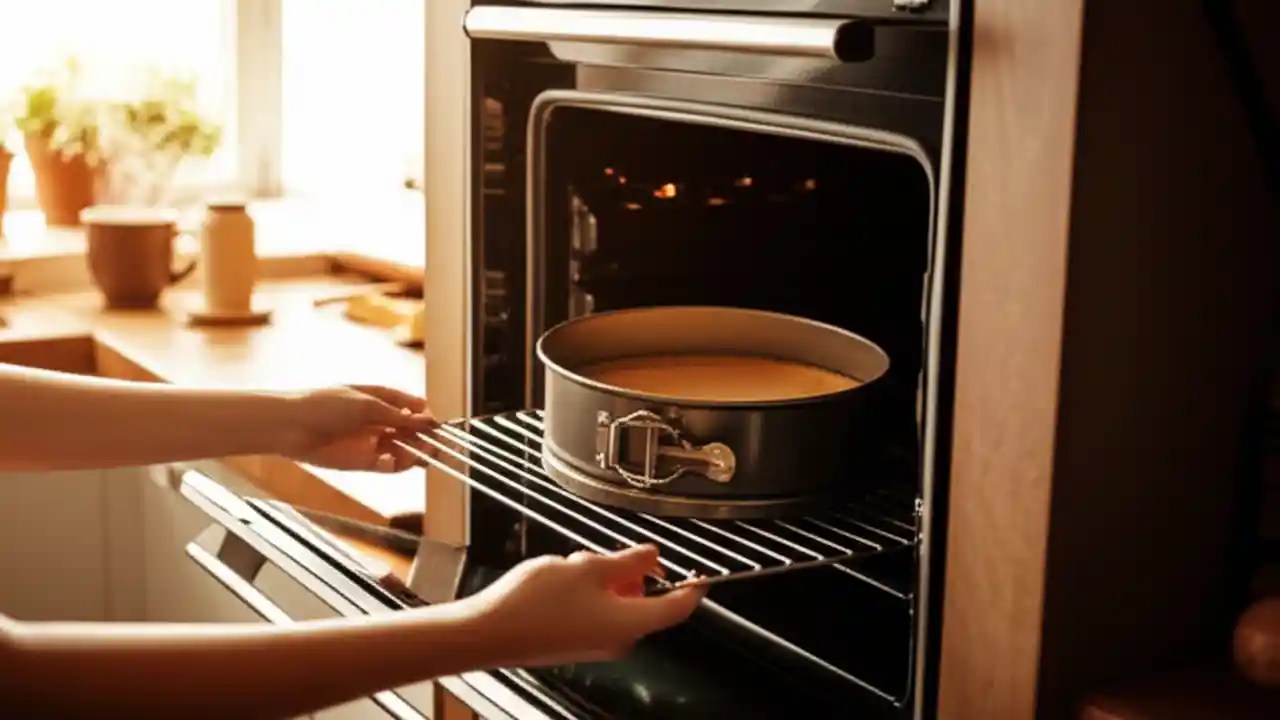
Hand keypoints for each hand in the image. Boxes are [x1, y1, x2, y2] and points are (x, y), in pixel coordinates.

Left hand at [282, 385, 437, 471]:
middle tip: (438, 444)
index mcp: (379, 398)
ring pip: (402, 449)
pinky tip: (395, 461)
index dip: (426, 415)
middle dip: (425, 437)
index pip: (412, 406)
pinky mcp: (361, 461)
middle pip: (410, 430)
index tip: (437, 424)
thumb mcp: (366, 405)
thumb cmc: (323, 405)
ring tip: (424, 455)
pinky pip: (386, 465)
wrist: (290, 426)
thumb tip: (427, 420)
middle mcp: (378, 420)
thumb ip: (398, 415)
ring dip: (415, 453)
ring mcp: (370, 441)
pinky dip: (395, 465)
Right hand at [459, 545, 704, 667]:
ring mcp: (595, 643)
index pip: (678, 608)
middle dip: (630, 573)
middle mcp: (617, 639)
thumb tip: (653, 556)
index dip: (694, 588)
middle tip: (607, 555)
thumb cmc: (535, 604)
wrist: (489, 632)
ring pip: (616, 602)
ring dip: (603, 579)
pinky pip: (596, 611)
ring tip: (573, 566)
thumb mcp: (589, 569)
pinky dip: (587, 592)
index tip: (702, 575)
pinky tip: (560, 580)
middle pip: (644, 601)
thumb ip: (628, 561)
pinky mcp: (576, 642)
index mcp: (629, 623)